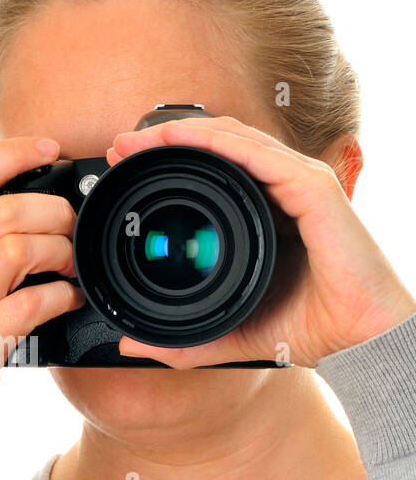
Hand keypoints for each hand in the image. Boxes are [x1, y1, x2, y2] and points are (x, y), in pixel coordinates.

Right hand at [0, 136, 84, 457]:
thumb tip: (52, 218)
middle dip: (54, 212)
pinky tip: (70, 301)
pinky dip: (59, 296)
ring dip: (59, 252)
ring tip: (73, 268)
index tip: (49, 148)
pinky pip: (26, 304)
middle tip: (75, 231)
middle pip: (3, 210)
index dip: (10, 153)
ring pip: (15, 248)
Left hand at [105, 116, 415, 368]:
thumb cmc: (311, 328)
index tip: (124, 167)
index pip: (213, 168)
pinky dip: (220, 143)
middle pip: (219, 145)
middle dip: (166, 139)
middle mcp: (282, 190)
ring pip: (235, 139)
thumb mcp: (229, 333)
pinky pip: (260, 155)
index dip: (169, 160)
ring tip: (140, 138)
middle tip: (119, 146)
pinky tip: (184, 139)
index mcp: (265, 213)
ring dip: (184, 133)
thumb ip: (183, 342)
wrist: (359, 340)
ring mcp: (299, 184)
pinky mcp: (314, 189)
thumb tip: (131, 345)